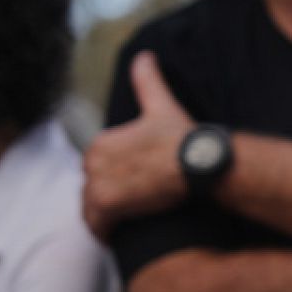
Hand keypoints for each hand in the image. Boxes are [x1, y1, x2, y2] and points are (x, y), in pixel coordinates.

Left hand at [83, 52, 196, 236]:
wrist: (198, 163)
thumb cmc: (184, 138)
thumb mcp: (162, 105)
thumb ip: (148, 81)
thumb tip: (144, 55)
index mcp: (101, 142)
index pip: (98, 167)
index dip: (113, 178)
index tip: (131, 186)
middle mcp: (93, 161)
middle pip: (93, 188)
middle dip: (107, 198)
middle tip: (129, 208)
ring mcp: (98, 184)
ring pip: (93, 208)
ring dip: (104, 217)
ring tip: (122, 225)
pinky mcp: (108, 205)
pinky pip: (97, 224)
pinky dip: (104, 231)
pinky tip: (115, 235)